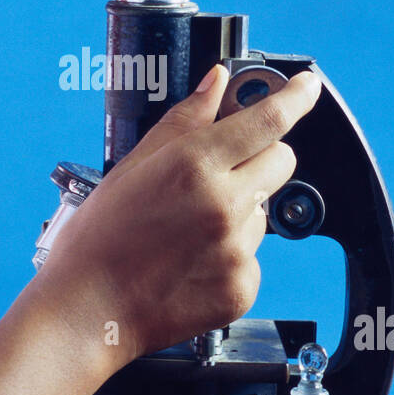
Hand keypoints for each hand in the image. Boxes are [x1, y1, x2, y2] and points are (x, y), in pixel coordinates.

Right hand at [38, 66, 321, 360]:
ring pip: (264, 211)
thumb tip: (217, 84)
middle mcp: (223, 205)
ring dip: (240, 210)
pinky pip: (252, 255)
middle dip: (260, 156)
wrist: (87, 310)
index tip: (306, 86)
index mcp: (194, 166)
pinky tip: (193, 260)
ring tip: (189, 228)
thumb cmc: (98, 239)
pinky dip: (231, 254)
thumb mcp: (132, 166)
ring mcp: (237, 250)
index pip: (269, 120)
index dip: (295, 96)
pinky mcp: (242, 286)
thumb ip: (184, 120)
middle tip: (223, 169)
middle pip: (282, 161)